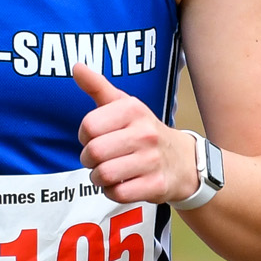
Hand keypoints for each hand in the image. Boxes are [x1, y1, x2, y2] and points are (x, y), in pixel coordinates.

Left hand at [72, 63, 198, 205]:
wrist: (184, 161)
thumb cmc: (144, 131)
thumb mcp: (125, 105)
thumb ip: (98, 86)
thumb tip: (76, 66)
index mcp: (133, 110)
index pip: (88, 126)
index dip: (84, 136)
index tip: (94, 137)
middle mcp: (145, 133)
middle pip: (94, 153)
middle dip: (89, 160)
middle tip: (98, 159)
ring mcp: (152, 160)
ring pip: (104, 175)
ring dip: (98, 178)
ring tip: (107, 172)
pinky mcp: (156, 185)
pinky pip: (118, 193)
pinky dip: (112, 192)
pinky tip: (120, 183)